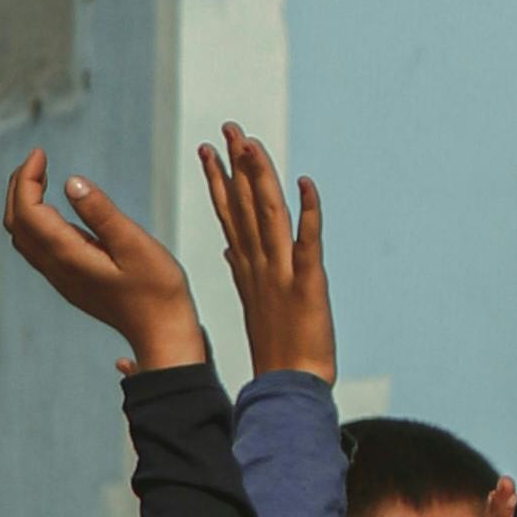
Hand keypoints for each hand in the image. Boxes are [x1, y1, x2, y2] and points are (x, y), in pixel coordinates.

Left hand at [2, 151, 209, 372]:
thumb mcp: (135, 245)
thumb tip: (71, 182)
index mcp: (68, 256)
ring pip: (22, 236)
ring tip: (40, 177)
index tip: (40, 152)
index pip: (28, 211)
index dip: (26, 178)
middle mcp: (56, 268)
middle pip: (16, 222)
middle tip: (36, 159)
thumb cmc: (157, 289)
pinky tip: (54, 210)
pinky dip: (33, 220)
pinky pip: (36, 247)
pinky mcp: (70, 281)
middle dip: (18, 186)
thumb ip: (102, 213)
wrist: (162, 332)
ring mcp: (60, 277)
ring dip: (23, 203)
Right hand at [197, 126, 332, 378]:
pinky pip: (309, 241)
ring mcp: (282, 273)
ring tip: (249, 143)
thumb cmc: (278, 350)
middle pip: (244, 206)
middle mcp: (260, 265)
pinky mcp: (308, 283)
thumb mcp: (256, 301)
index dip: (219, 181)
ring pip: (269, 215)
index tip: (207, 150)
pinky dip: (309, 211)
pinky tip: (306, 183)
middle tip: (227, 128)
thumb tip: (227, 245)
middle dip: (235, 166)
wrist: (291, 388)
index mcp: (247, 268)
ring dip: (260, 178)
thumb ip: (241, 268)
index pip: (229, 215)